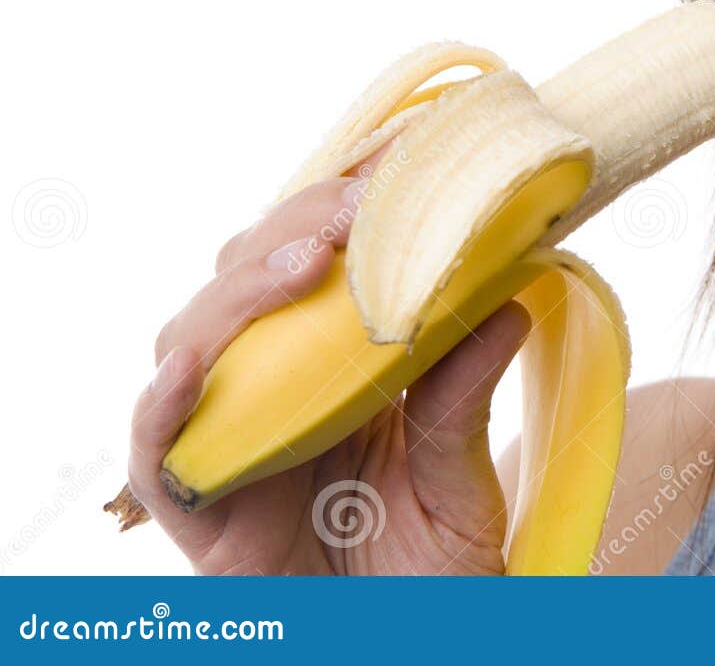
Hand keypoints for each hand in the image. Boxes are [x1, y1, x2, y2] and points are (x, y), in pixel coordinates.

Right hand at [123, 173, 528, 573]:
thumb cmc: (427, 574)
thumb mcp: (460, 485)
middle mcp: (272, 389)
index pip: (327, 262)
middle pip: (250, 281)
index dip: (353, 201)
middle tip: (361, 202)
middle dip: (297, 229)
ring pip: (193, 340)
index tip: (410, 147)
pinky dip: (164, 407)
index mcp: (336, 368)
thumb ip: (463, 406)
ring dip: (241, 295)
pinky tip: (192, 369)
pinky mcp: (194, 507)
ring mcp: (228, 439)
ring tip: (303, 263)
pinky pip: (156, 450)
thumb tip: (510, 302)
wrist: (398, 653)